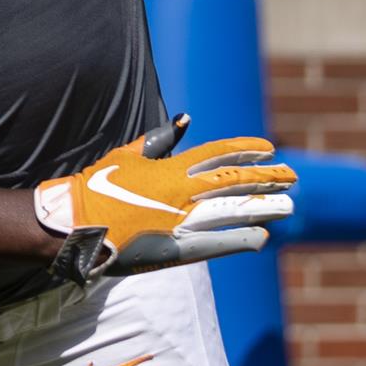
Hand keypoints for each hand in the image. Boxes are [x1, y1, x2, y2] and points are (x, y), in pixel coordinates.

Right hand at [35, 116, 295, 282]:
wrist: (74, 223)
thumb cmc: (96, 187)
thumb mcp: (126, 156)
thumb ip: (158, 139)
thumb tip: (186, 118)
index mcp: (167, 169)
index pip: (216, 155)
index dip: (244, 150)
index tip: (268, 148)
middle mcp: (178, 193)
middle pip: (231, 182)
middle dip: (264, 178)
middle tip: (292, 176)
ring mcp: (178, 220)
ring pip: (230, 209)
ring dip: (261, 206)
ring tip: (289, 204)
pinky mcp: (174, 247)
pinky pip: (216, 242)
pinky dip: (240, 238)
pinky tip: (262, 236)